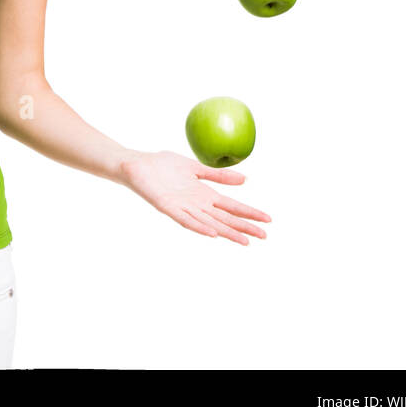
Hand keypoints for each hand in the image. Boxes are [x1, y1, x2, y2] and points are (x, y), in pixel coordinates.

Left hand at [120, 149, 269, 244]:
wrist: (137, 165)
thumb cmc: (163, 166)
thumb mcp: (195, 168)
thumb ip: (217, 176)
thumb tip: (245, 180)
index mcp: (204, 195)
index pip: (231, 207)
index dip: (248, 213)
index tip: (268, 220)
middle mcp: (197, 205)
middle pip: (225, 219)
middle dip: (244, 227)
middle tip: (264, 236)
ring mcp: (183, 208)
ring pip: (209, 224)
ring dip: (226, 233)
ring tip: (244, 241)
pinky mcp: (168, 207)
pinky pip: (186, 220)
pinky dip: (199, 227)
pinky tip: (212, 233)